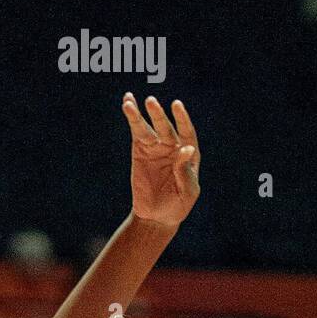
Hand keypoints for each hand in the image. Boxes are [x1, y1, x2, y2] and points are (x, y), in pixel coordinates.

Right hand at [123, 93, 199, 228]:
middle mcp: (172, 146)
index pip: (186, 132)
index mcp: (188, 153)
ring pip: (148, 127)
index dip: (182, 119)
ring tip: (129, 100)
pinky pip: (137, 133)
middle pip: (165, 127)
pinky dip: (132, 120)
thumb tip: (185, 149)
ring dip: (139, 114)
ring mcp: (155, 148)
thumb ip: (186, 171)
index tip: (176, 106)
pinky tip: (127, 105)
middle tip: (150, 102)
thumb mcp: (187, 191)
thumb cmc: (178, 205)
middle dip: (158, 115)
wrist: (157, 217)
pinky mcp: (140, 152)